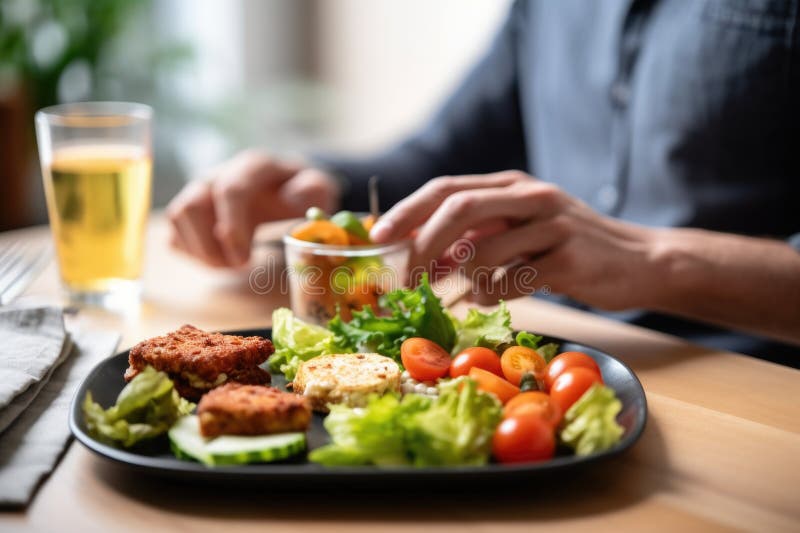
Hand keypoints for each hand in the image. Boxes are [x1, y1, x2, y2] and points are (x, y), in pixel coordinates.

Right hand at [167, 150, 339, 266]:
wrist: (287, 189)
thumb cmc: (300, 192)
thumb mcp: (318, 187)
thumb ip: (312, 189)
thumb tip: (293, 198)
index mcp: (252, 166)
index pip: (230, 190)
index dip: (232, 227)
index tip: (244, 260)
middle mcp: (218, 174)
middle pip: (192, 205)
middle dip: (211, 246)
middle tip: (239, 267)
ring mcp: (200, 193)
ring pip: (178, 219)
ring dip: (201, 252)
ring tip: (231, 266)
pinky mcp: (190, 214)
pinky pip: (175, 236)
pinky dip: (194, 255)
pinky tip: (222, 261)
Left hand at [370, 171, 658, 309]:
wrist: (638, 260)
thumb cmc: (567, 248)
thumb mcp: (518, 233)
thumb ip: (474, 240)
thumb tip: (422, 258)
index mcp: (510, 184)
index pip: (446, 188)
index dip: (407, 211)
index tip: (379, 238)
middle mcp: (528, 195)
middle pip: (458, 209)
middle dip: (422, 245)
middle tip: (405, 279)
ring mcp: (551, 223)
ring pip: (483, 251)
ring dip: (459, 280)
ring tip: (456, 295)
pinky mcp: (568, 256)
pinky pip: (513, 281)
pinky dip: (490, 296)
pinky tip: (490, 300)